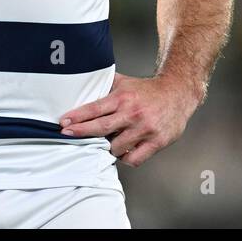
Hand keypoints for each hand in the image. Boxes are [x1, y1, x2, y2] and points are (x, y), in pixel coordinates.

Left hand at [57, 72, 199, 167]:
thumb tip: (81, 82)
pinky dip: (125, 158)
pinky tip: (123, 152)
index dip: (77, 117)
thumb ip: (105, 84)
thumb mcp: (125, 82)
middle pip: (101, 128)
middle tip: (66, 135)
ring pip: (116, 148)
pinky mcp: (157, 142)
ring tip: (106, 143)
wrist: (178, 93)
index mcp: (123, 98)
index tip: (63, 123)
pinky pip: (133, 159)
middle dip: (82, 132)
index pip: (95, 108)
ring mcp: (145, 129)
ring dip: (107, 148)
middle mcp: (133, 113)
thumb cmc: (147, 90)